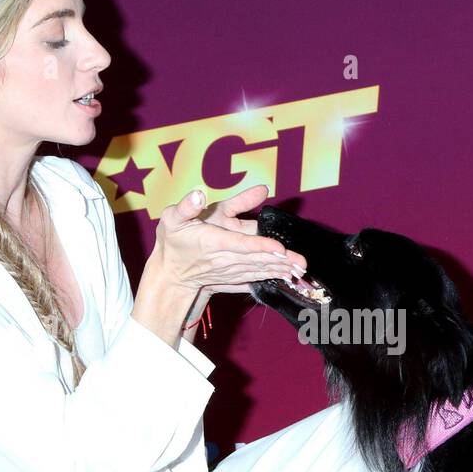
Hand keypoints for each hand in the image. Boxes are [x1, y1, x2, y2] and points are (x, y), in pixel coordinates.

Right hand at [154, 184, 305, 294]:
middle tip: (302, 261)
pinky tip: (288, 277)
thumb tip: (198, 193)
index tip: (279, 248)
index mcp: (212, 241)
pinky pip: (255, 278)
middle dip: (281, 260)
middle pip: (257, 259)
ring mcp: (230, 271)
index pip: (240, 243)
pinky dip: (272, 277)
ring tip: (301, 269)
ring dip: (281, 269)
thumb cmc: (173, 241)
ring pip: (259, 270)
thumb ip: (187, 206)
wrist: (170, 273)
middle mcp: (224, 259)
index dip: (260, 245)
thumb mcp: (173, 218)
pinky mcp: (234, 278)